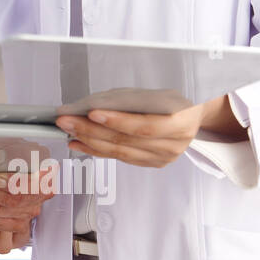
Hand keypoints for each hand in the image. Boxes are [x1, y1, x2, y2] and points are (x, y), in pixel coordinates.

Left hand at [55, 94, 238, 167]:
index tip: (92, 113)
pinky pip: (119, 159)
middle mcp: (172, 146)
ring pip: (119, 152)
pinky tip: (78, 143)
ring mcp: (162, 158)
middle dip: (92, 130)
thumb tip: (89, 105)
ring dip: (89, 141)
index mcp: (180, 123)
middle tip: (67, 120)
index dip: (117, 121)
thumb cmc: (169, 102)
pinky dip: (96, 150)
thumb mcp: (154, 95)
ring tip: (68, 130)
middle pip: (126, 141)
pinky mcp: (150, 164)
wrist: (192, 119)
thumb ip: (126, 101)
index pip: (144, 126)